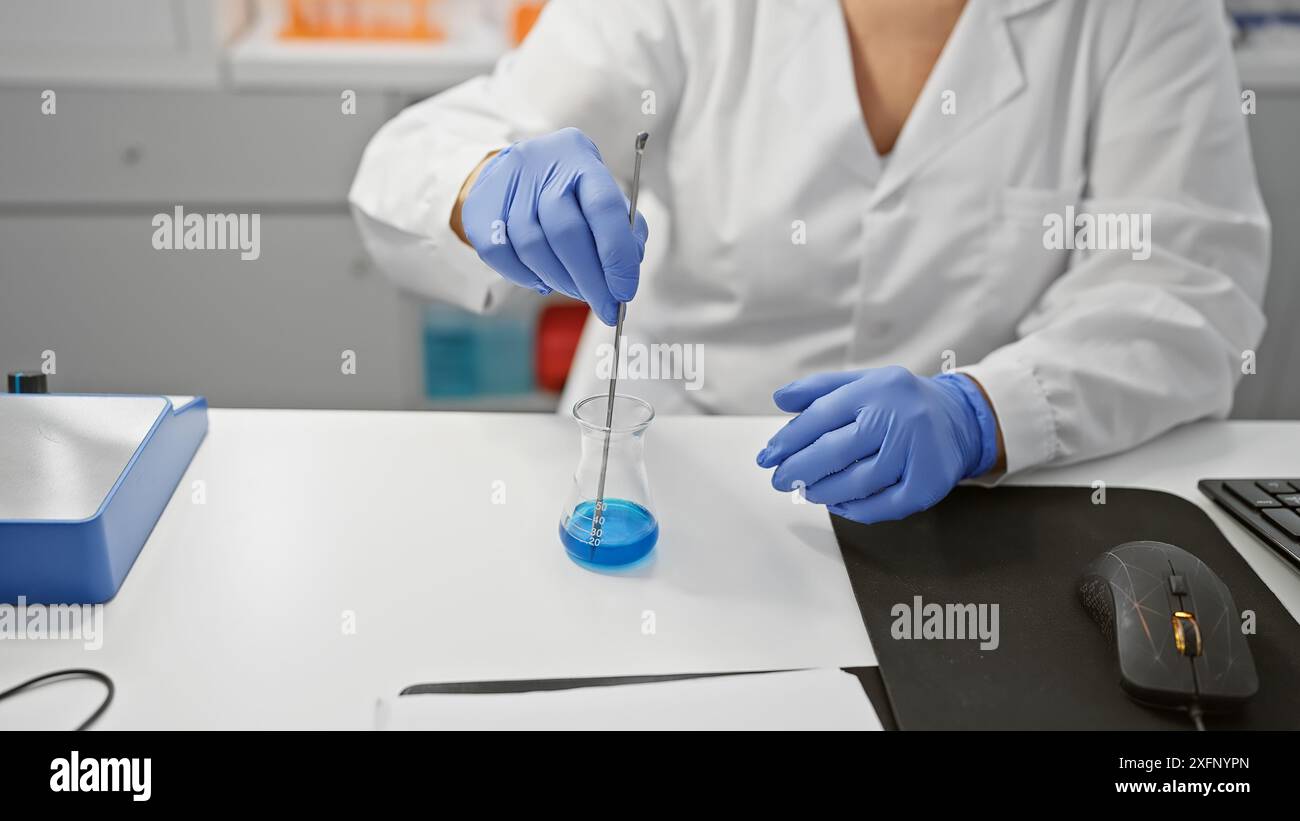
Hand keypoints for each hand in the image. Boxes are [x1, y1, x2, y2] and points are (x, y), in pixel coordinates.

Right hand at [459, 127, 648, 324]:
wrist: (513, 171)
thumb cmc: (568, 191)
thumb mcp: (601, 195)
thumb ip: (622, 229)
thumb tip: (626, 270)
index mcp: (580, 157)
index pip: (604, 208)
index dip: (617, 256)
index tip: (623, 292)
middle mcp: (541, 164)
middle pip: (565, 232)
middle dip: (589, 279)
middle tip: (603, 306)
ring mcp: (506, 185)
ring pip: (532, 247)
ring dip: (559, 280)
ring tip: (575, 290)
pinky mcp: (478, 207)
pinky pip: (500, 255)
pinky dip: (524, 277)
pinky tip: (542, 280)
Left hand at [756, 367, 999, 523]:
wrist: (959, 418)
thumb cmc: (899, 403)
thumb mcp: (863, 383)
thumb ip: (820, 389)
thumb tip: (779, 399)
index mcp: (878, 388)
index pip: (821, 416)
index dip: (788, 440)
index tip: (767, 457)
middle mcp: (900, 417)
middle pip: (836, 451)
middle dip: (800, 469)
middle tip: (780, 480)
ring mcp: (918, 451)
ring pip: (858, 482)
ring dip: (823, 492)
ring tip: (806, 490)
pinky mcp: (929, 483)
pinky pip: (883, 506)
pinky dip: (854, 509)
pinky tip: (837, 503)